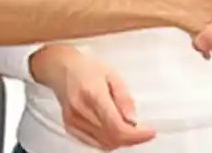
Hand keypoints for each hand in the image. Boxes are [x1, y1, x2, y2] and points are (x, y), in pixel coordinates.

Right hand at [30, 45, 155, 149]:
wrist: (62, 68)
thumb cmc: (87, 68)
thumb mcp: (113, 74)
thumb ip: (124, 98)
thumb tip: (133, 120)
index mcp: (93, 95)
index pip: (117, 126)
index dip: (136, 134)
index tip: (150, 132)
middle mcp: (81, 112)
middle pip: (111, 137)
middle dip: (132, 138)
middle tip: (143, 131)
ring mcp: (74, 122)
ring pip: (103, 144)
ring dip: (121, 141)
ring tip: (131, 129)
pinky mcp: (71, 128)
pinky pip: (94, 143)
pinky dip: (109, 142)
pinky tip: (116, 132)